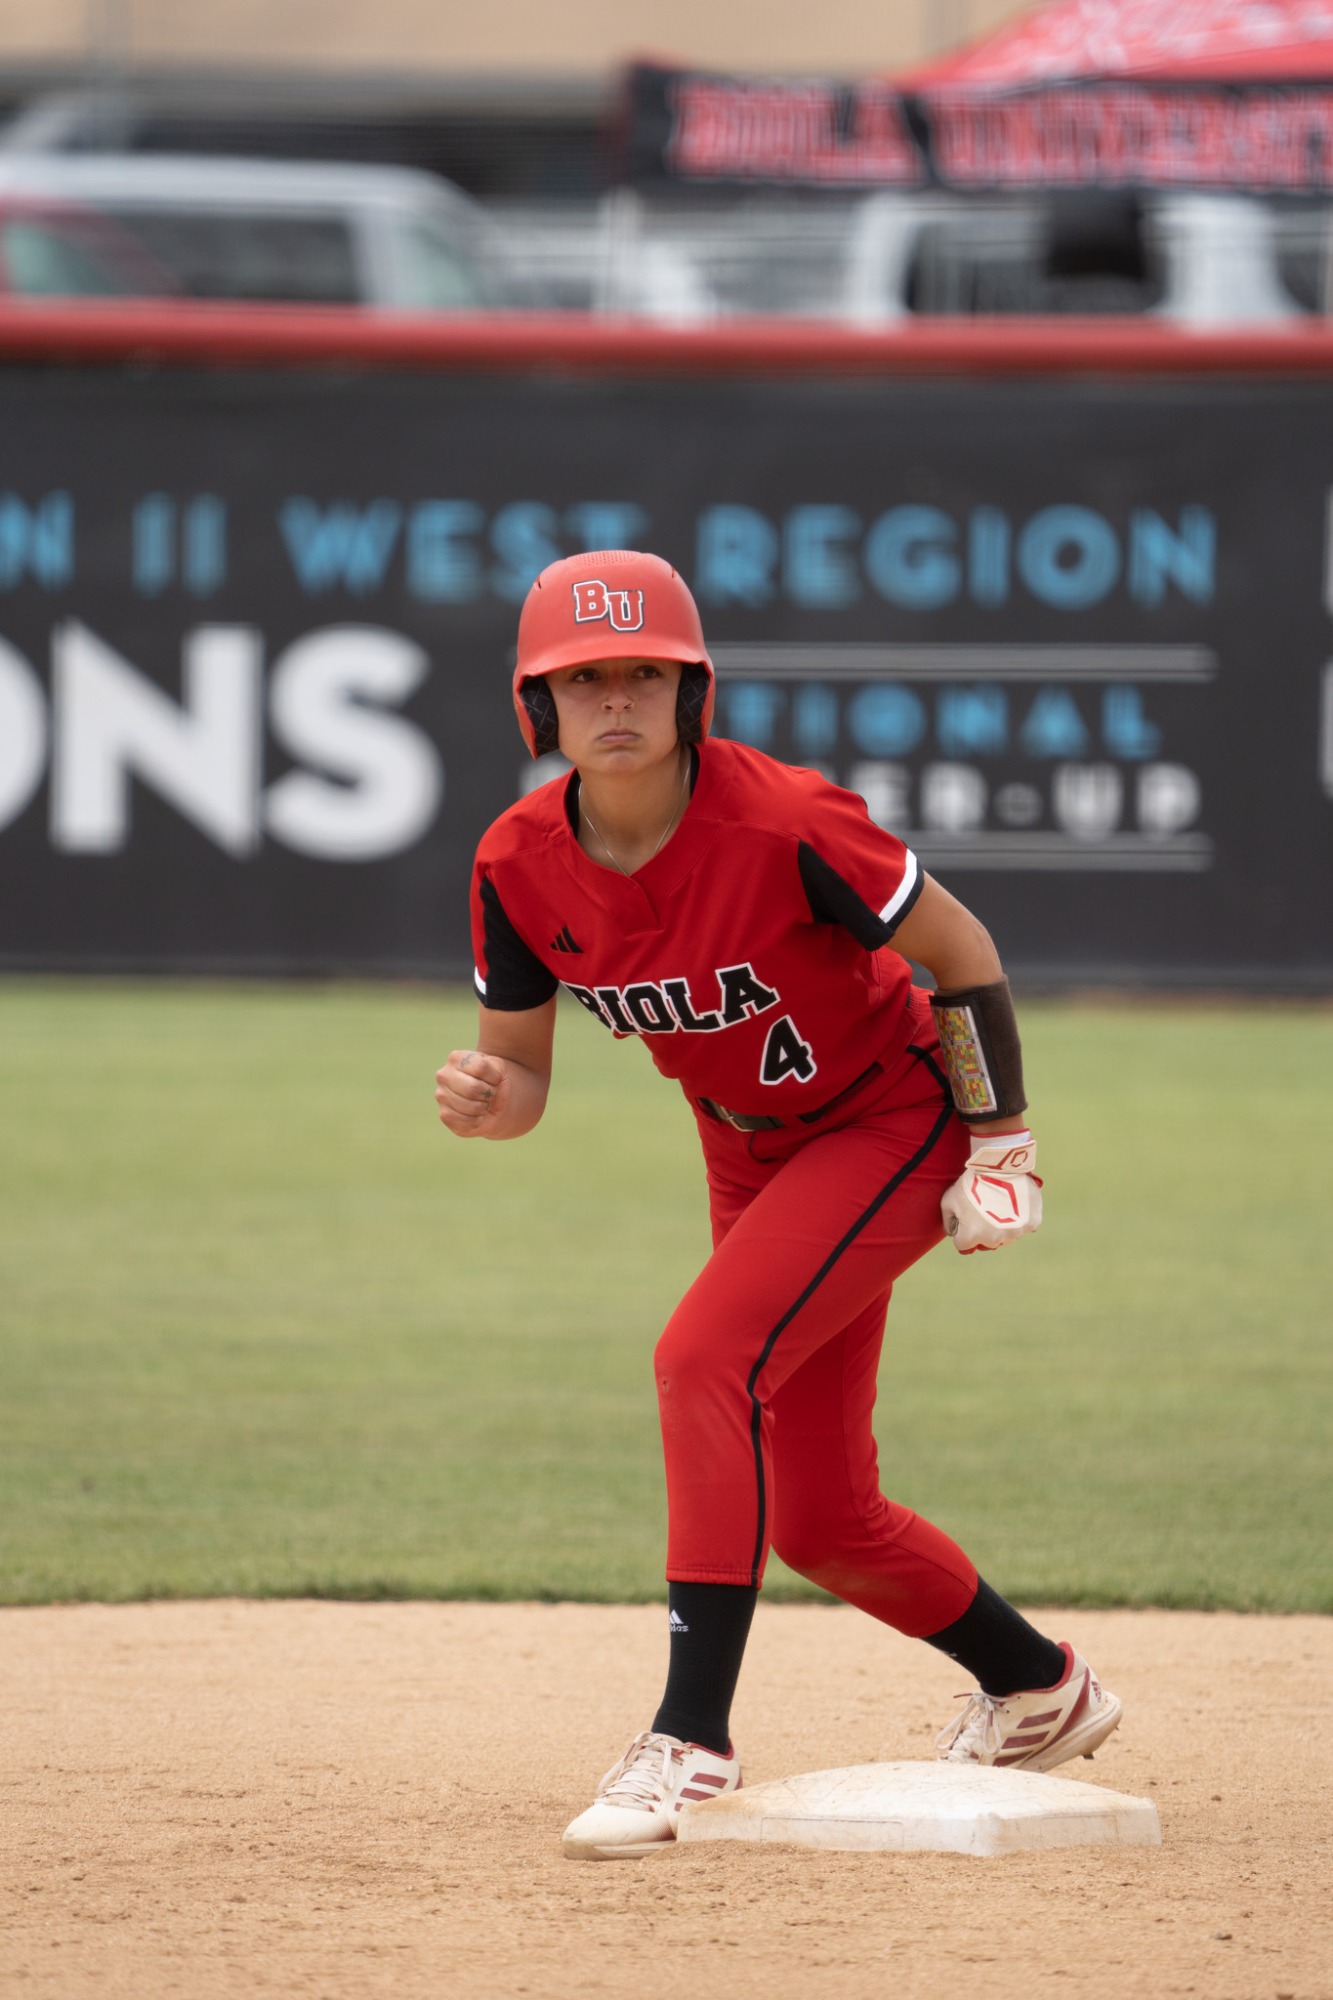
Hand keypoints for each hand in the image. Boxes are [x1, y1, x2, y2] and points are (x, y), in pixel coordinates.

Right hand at [435, 1049, 506, 1136]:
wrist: (493, 1100)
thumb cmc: (495, 1081)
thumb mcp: (499, 1068)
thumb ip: (492, 1069)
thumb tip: (475, 1086)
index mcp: (456, 1058)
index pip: (480, 1068)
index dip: (494, 1078)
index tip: (494, 1080)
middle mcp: (444, 1075)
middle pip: (473, 1088)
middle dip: (488, 1094)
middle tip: (489, 1094)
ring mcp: (441, 1096)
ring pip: (471, 1107)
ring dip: (484, 1107)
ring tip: (482, 1102)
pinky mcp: (445, 1115)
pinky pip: (467, 1122)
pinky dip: (478, 1120)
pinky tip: (476, 1114)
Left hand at [941, 1129, 1042, 1254]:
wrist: (999, 1165)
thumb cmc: (972, 1181)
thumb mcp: (948, 1200)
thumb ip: (948, 1221)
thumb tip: (954, 1233)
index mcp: (973, 1236)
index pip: (963, 1246)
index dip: (962, 1232)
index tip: (965, 1218)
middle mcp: (995, 1239)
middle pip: (987, 1243)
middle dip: (983, 1231)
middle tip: (984, 1209)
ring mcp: (1016, 1232)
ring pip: (1006, 1236)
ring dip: (1003, 1226)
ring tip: (1000, 1204)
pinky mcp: (1032, 1224)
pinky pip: (1025, 1227)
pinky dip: (1021, 1219)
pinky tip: (1016, 1204)